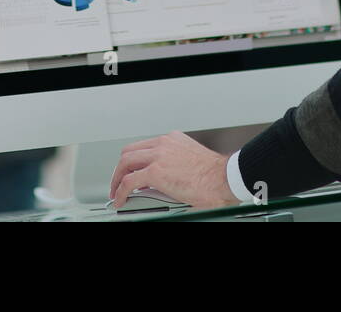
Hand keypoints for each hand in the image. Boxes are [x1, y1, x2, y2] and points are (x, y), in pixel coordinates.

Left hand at [107, 131, 238, 209]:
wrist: (225, 178)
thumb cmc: (216, 175)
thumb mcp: (191, 162)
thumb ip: (173, 165)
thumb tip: (161, 183)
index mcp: (172, 140)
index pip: (144, 146)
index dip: (134, 160)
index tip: (131, 170)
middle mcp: (163, 144)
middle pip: (130, 152)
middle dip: (121, 168)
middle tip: (118, 181)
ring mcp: (158, 156)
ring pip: (125, 163)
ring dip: (117, 179)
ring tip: (116, 192)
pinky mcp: (155, 172)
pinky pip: (129, 182)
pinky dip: (121, 191)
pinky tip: (120, 200)